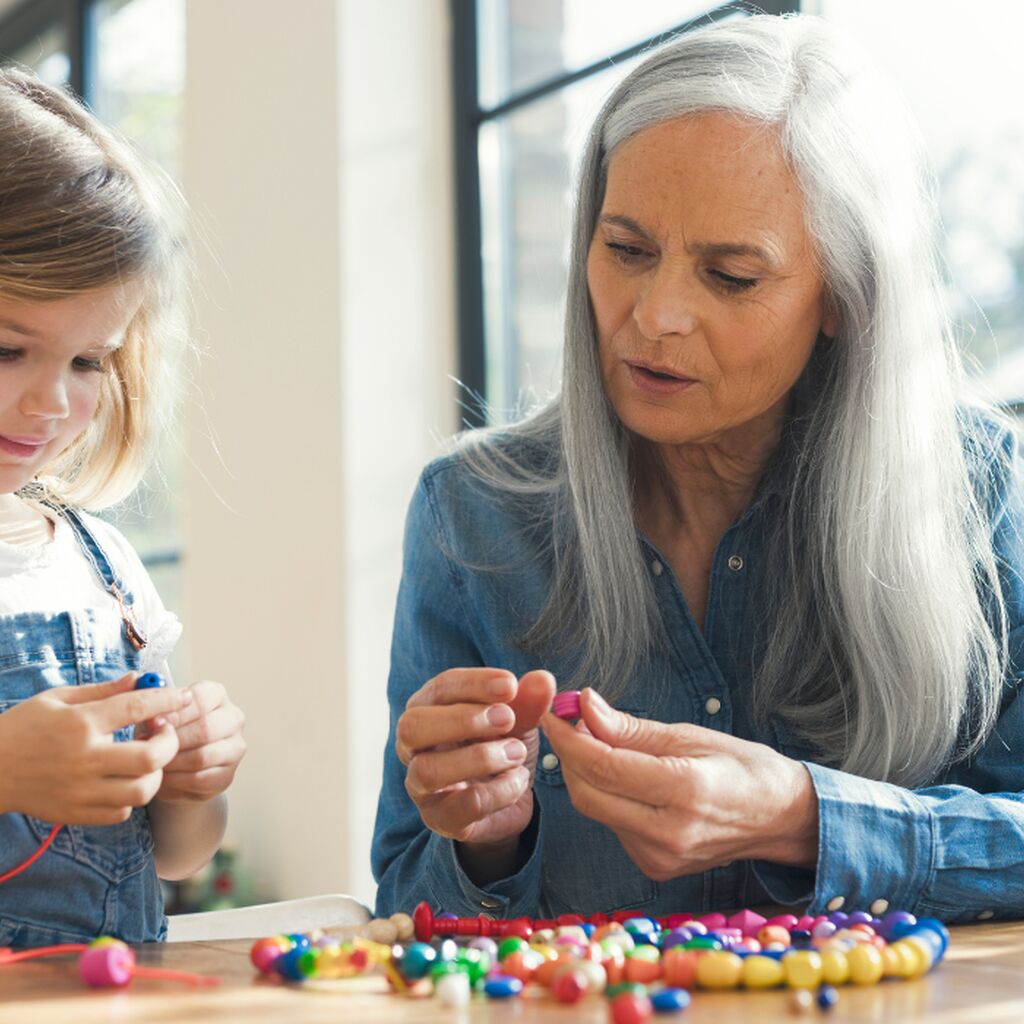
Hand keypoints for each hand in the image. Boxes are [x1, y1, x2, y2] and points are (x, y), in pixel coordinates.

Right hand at [0, 673, 189, 824]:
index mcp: (80, 723)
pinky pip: (122, 812)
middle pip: (151, 757)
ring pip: (142, 791)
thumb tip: (139, 679)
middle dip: (169, 742)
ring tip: (146, 760)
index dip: (166, 699)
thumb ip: (103, 690)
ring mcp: (81, 791)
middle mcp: (85, 759)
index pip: (137, 707)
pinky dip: (131, 797)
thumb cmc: (22, 728)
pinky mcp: (76, 814)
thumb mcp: (57, 698)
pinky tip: (124, 780)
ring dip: (154, 773)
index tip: (181, 696)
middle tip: (163, 732)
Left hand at [155, 680, 245, 802]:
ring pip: (202, 757)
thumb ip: (155, 711)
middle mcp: (233, 718)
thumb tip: (151, 719)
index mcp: (217, 695)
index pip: (201, 699)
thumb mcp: (158, 714)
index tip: (153, 723)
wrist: (176, 762)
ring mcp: (234, 748)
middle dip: (173, 740)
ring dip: (172, 762)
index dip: (175, 713)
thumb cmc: (167, 731)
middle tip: (150, 747)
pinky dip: (176, 781)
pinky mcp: (227, 775)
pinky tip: (163, 777)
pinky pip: (199, 780)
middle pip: (205, 729)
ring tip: (153, 763)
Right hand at [396, 668, 555, 860]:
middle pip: (412, 727)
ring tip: (517, 753)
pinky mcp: (441, 818)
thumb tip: (543, 679)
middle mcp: (413, 747)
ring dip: (480, 758)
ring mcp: (421, 786)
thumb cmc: (499, 744)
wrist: (507, 798)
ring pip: (429, 770)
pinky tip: (520, 780)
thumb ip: (527, 700)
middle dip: (462, 720)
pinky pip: (463, 805)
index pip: (439, 689)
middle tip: (507, 718)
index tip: (510, 685)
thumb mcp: (517, 718)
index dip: (473, 684)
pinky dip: (499, 791)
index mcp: (427, 710)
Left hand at [542, 688, 818, 881]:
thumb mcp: (690, 735)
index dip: (569, 738)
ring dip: (585, 775)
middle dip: (569, 756)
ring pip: (596, 810)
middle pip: (588, 794)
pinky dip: (605, 796)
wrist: (781, 818)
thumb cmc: (742, 766)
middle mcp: (669, 832)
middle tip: (568, 724)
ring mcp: (660, 857)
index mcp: (684, 791)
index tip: (552, 713)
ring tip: (596, 743)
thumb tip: (584, 704)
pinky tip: (619, 777)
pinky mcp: (654, 867)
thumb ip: (631, 728)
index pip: (604, 766)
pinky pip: (612, 825)